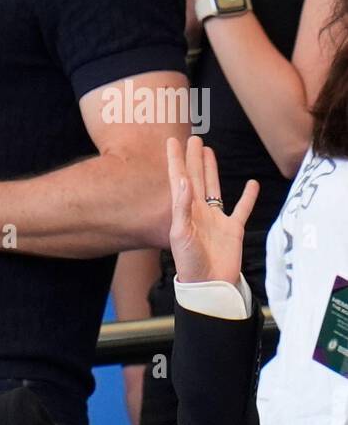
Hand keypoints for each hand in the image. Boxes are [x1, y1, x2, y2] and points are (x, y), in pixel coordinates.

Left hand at [166, 135, 257, 285]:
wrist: (209, 286)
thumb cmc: (190, 264)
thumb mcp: (181, 234)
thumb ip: (182, 207)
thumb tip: (183, 179)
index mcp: (184, 213)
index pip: (179, 180)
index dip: (175, 160)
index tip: (171, 141)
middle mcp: (199, 213)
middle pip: (196, 178)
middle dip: (193, 159)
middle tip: (193, 138)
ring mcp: (216, 220)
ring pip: (214, 187)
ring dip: (211, 169)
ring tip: (209, 151)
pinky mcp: (233, 229)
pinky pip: (242, 209)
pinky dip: (248, 197)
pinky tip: (252, 183)